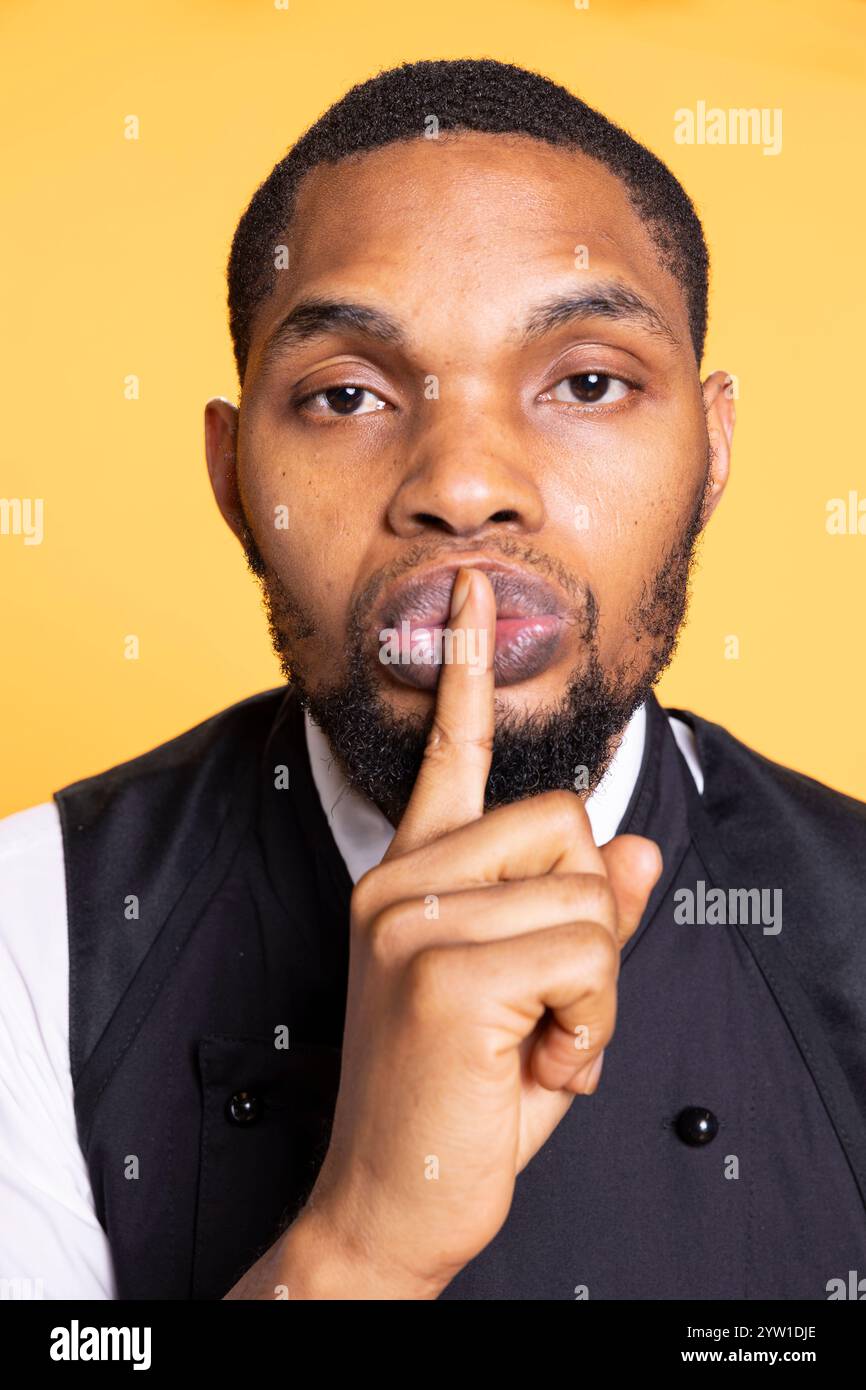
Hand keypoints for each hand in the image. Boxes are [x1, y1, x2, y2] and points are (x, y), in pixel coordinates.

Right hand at [261, 567, 660, 1298]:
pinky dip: (591, 1021)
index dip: (467, 673)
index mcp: (411, 878)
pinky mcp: (439, 969)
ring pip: (590, 897)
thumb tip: (644, 849)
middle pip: (569, 826)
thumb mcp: (533, 999)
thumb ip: (585, 920)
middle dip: (592, 922)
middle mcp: (399, 883)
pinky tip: (538, 1063)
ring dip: (595, 989)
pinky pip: (585, 951)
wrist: (385, 1206)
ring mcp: (410, 920)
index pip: (449, 759)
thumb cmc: (455, 1101)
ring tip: (537, 1043)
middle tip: (546, 1005)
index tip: (472, 590)